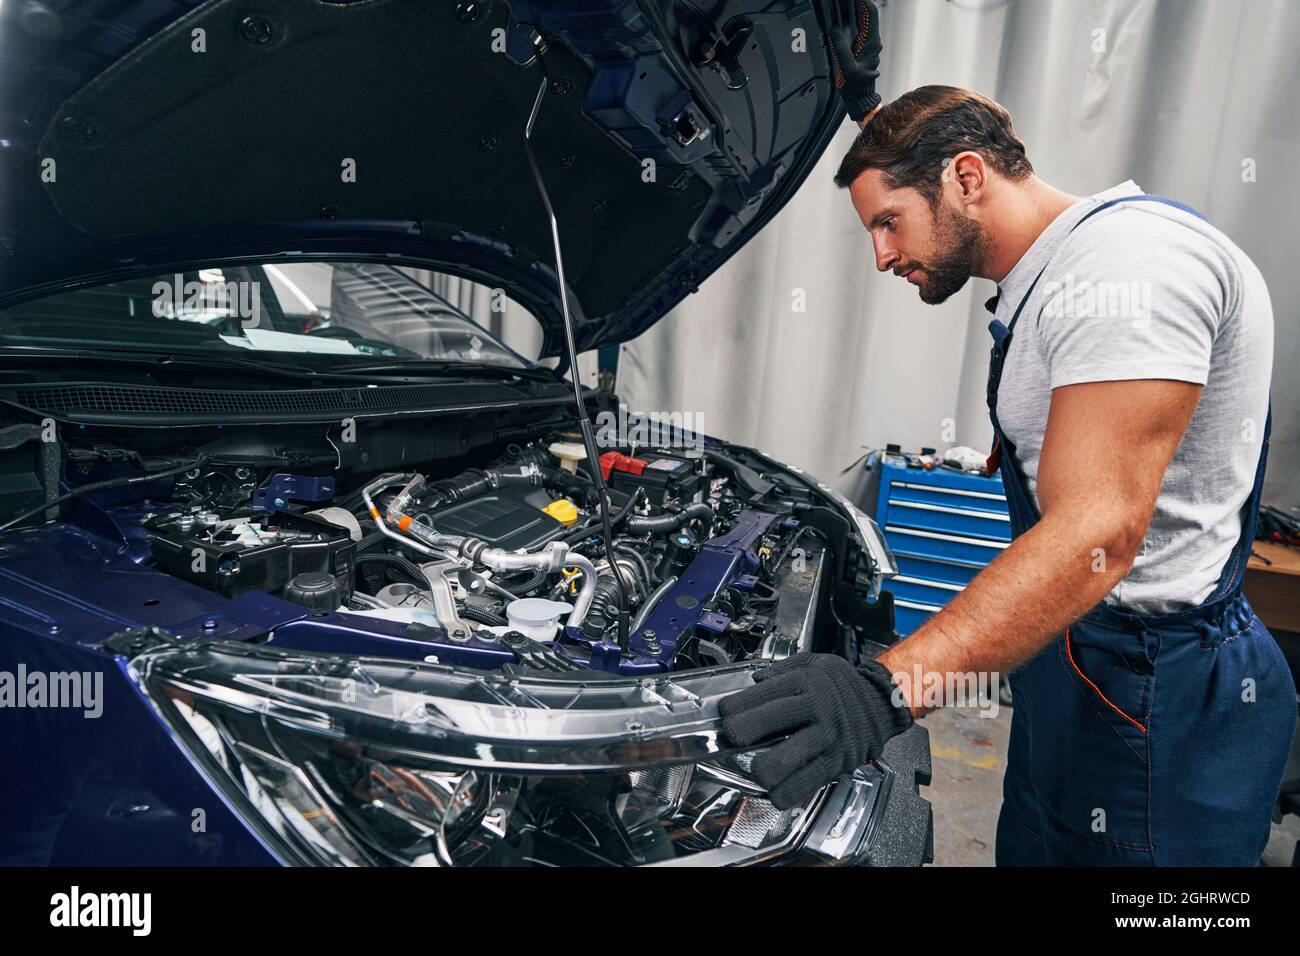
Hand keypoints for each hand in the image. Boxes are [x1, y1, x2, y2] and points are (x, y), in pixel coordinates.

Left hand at [719, 653, 911, 808]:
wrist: (883, 701)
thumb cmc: (843, 684)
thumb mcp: (814, 662)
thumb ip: (780, 670)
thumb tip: (751, 681)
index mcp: (806, 681)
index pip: (758, 695)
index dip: (733, 708)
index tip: (726, 715)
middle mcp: (817, 708)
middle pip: (764, 724)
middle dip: (739, 735)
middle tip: (735, 739)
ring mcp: (827, 737)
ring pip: (781, 760)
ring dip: (760, 768)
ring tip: (758, 766)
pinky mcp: (837, 762)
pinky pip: (804, 785)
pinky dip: (784, 793)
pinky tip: (776, 790)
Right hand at [826, 0, 883, 122]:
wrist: (860, 100)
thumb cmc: (856, 88)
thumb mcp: (847, 68)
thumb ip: (841, 48)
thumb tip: (835, 31)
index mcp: (871, 43)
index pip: (871, 13)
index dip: (862, 2)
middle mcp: (873, 42)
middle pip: (868, 14)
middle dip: (857, 4)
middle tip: (844, 3)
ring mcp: (868, 45)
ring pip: (864, 20)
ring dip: (854, 11)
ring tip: (843, 7)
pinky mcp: (863, 49)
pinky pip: (859, 29)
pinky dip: (852, 21)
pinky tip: (843, 20)